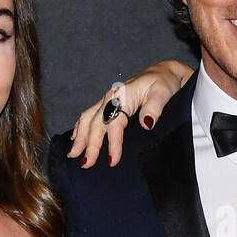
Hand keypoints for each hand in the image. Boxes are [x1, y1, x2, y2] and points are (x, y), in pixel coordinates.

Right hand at [68, 60, 191, 167]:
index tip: (112, 161)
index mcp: (122, 96)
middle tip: (86, 164)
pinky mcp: (107, 103)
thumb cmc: (162, 82)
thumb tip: (146, 123)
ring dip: (80, 138)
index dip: (112, 143)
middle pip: (95, 124)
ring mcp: (107, 100)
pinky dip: (80, 128)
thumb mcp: (162, 93)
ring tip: (74, 154)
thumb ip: (154, 108)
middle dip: (89, 145)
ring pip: (87, 120)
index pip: (114, 123)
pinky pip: (89, 116)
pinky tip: (76, 138)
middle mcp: (110, 98)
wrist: (162, 72)